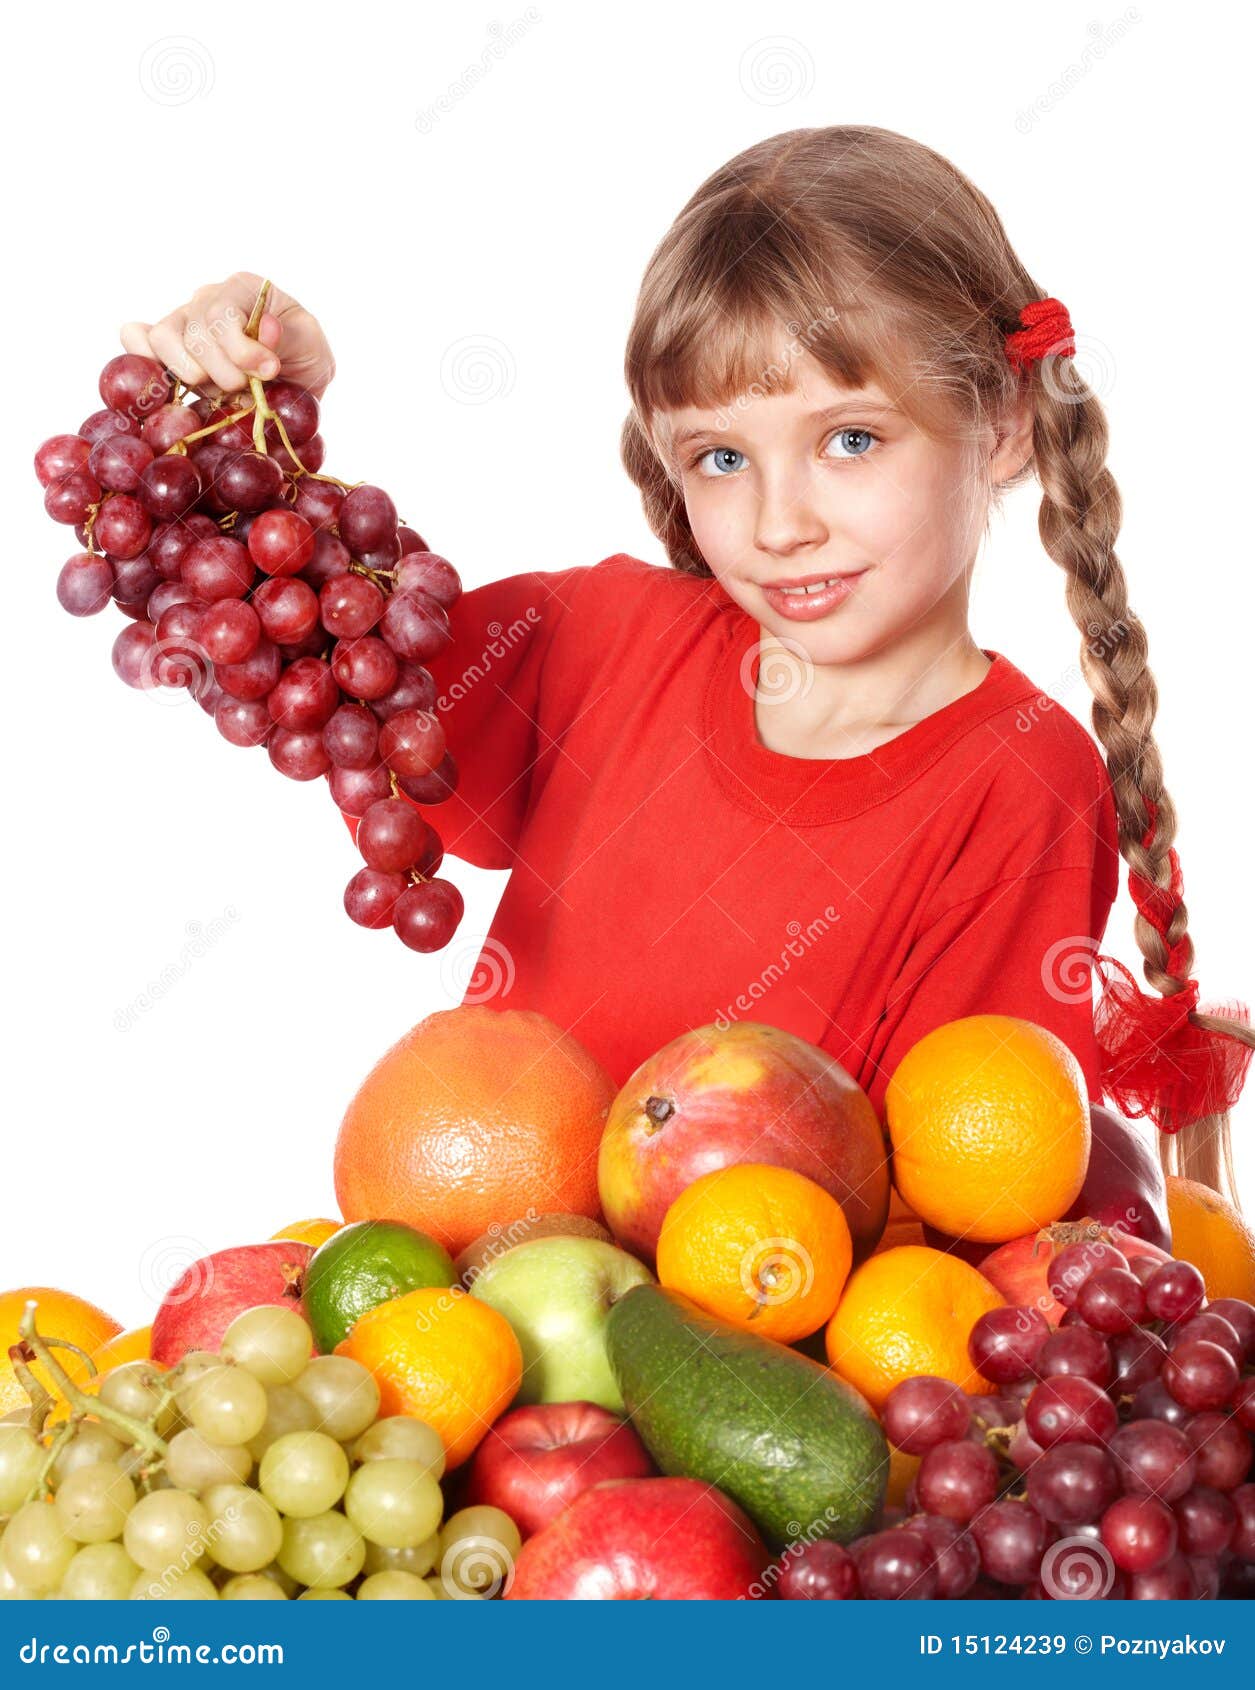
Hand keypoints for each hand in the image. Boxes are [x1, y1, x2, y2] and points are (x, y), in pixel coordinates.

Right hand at [119, 272, 335, 401]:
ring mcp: (182, 321)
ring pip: (161, 339)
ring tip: (219, 392)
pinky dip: (144, 360)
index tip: (268, 372)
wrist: (291, 387)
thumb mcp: (312, 347)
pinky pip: (136, 339)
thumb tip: (264, 329)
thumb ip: (291, 336)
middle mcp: (207, 298)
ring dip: (189, 375)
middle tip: (245, 390)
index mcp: (243, 288)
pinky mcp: (166, 347)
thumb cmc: (303, 360)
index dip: (240, 349)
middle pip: (193, 332)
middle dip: (222, 371)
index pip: (222, 313)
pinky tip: (169, 384)